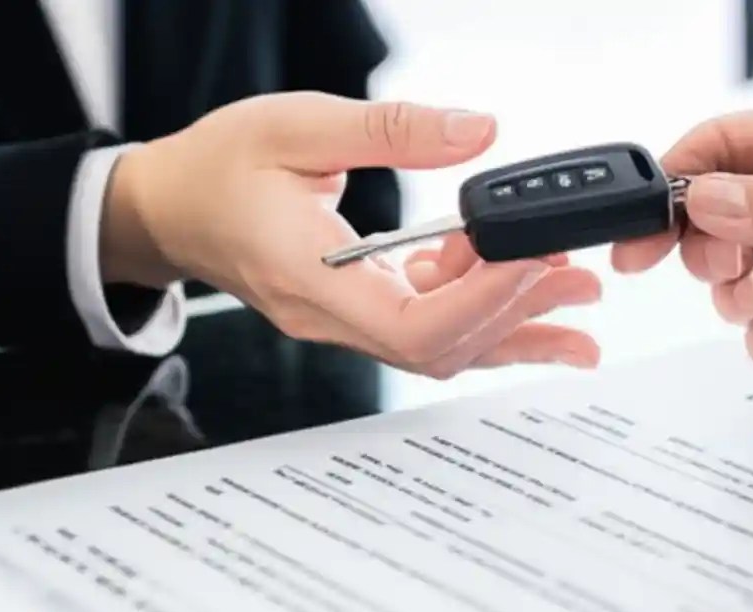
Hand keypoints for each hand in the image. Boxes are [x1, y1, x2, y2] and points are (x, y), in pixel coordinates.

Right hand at [101, 91, 600, 377]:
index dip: (483, 302)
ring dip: (513, 322)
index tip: (532, 260)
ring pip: (444, 343)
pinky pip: (430, 323)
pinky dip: (480, 304)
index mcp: (308, 278)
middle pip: (442, 345)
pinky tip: (517, 280)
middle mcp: (331, 316)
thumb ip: (393, 130)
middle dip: (520, 315)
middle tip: (582, 284)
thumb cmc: (217, 168)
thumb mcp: (297, 126)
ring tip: (577, 296)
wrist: (170, 208)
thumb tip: (478, 133)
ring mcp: (346, 320)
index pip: (411, 326)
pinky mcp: (358, 308)